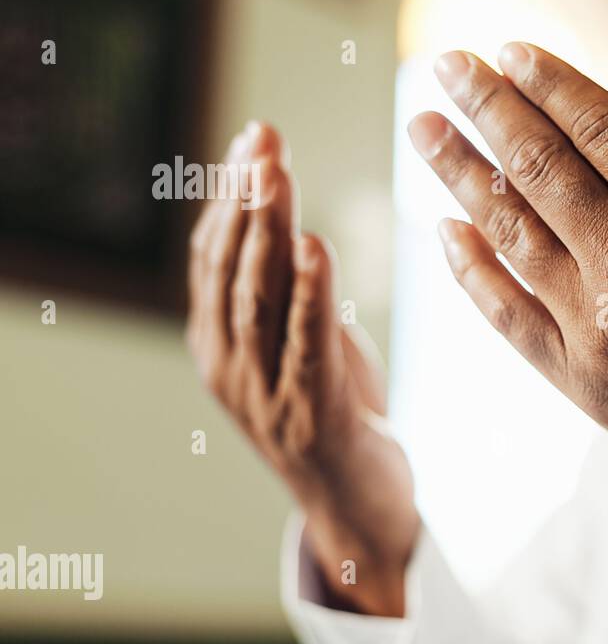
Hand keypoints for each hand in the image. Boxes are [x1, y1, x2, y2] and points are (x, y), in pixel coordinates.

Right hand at [186, 122, 417, 614]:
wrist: (358, 505)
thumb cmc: (335, 412)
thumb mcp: (301, 342)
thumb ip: (287, 296)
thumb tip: (285, 226)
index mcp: (218, 346)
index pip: (213, 257)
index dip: (229, 195)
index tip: (252, 138)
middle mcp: (228, 367)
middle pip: (231, 268)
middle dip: (245, 197)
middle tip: (262, 138)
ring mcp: (264, 394)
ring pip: (258, 300)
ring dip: (268, 232)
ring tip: (276, 175)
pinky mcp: (311, 414)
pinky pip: (306, 344)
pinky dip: (308, 293)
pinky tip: (313, 247)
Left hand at [407, 41, 607, 588]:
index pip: (599, 125)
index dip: (548, 81)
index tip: (509, 50)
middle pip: (540, 166)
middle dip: (487, 106)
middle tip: (445, 67)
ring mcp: (600, 328)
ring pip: (509, 231)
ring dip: (459, 172)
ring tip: (422, 128)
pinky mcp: (581, 381)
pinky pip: (506, 313)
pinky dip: (472, 269)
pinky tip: (447, 230)